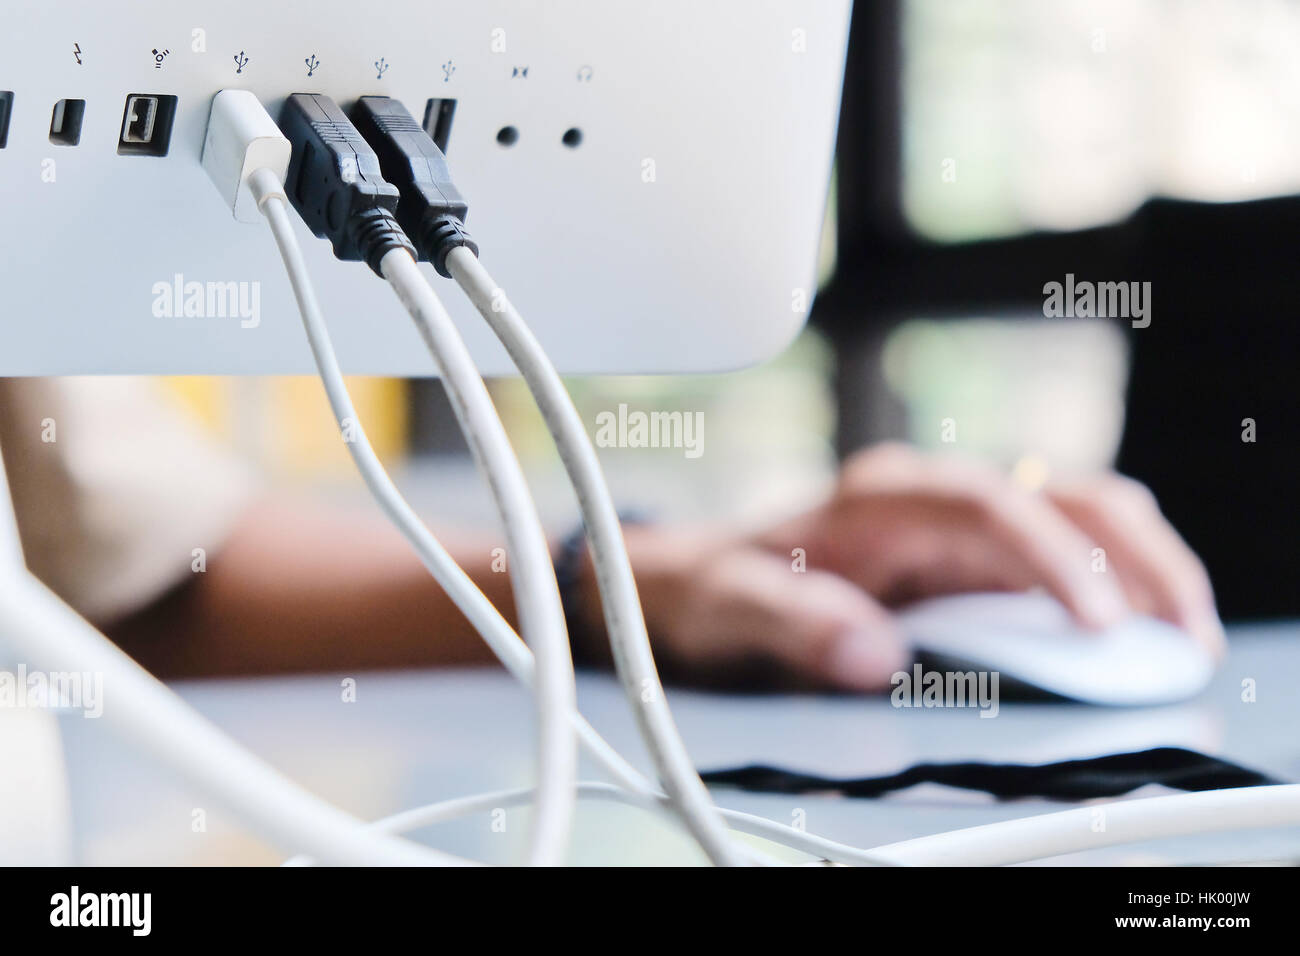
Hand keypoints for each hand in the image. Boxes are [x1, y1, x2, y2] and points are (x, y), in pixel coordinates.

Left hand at [591, 443, 1223, 691]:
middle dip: (1132, 553)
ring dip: (1138, 565)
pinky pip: (1060, 556)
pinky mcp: (971, 560)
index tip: (1094, 620)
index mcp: (879, 496)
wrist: (701, 577)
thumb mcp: (733, 603)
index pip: (986, 505)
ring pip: (1076, 516)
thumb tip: (875, 652)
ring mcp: (957, 527)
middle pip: (1057, 495)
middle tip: (1179, 628)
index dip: (1049, 556)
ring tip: (1180, 634)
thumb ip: (793, 621)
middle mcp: (929, 498)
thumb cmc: (718, 581)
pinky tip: (1137, 631)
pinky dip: (1111, 585)